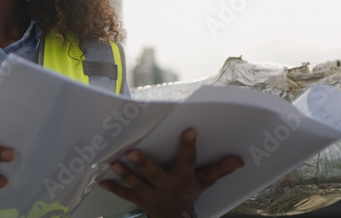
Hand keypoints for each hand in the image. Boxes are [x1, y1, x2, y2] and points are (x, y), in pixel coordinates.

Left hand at [99, 129, 243, 217]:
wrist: (175, 217)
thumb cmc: (188, 193)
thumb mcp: (205, 182)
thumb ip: (219, 170)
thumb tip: (239, 159)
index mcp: (183, 178)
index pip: (188, 160)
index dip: (189, 146)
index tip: (188, 130)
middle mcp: (165, 186)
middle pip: (154, 174)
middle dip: (143, 164)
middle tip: (132, 151)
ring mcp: (150, 193)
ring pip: (136, 183)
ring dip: (125, 174)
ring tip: (113, 163)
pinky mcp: (139, 199)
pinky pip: (125, 194)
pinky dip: (114, 188)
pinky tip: (101, 181)